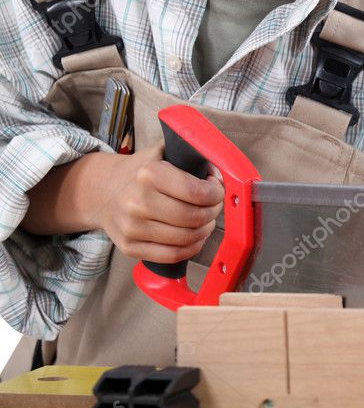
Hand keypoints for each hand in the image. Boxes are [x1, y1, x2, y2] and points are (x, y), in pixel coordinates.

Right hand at [92, 145, 224, 263]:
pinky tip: (195, 236)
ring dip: (205, 229)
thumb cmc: (138, 172)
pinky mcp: (129, 247)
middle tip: (214, 205)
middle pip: (195, 217)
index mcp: (148, 174)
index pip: (197, 192)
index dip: (216, 192)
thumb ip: (190, 155)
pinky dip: (192, 248)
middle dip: (213, 211)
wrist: (101, 191)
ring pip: (187, 238)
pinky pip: (172, 255)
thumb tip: (217, 172)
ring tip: (205, 219)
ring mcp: (132, 227)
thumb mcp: (161, 152)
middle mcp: (138, 202)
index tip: (216, 189)